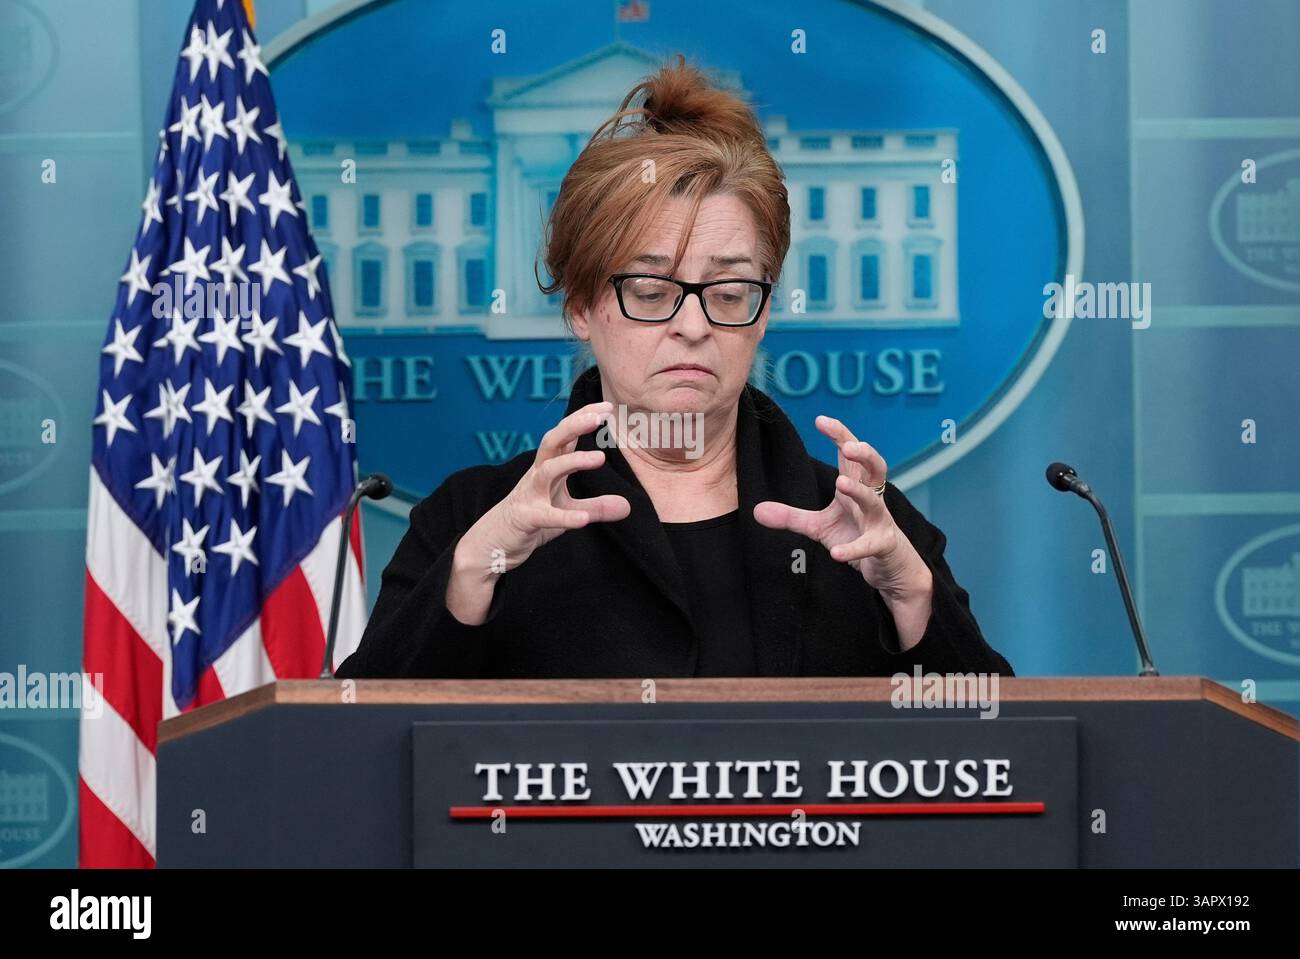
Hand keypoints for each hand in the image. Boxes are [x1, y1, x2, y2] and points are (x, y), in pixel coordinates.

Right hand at [463, 400, 630, 572]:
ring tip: (600, 458)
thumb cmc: (531, 519)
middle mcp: (538, 474)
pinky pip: (546, 515)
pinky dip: (565, 517)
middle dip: (575, 424)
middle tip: (600, 415)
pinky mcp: (526, 518)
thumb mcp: (567, 512)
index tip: (607, 406)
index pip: (566, 435)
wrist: (494, 542)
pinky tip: (583, 520)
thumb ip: (595, 507)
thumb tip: (626, 506)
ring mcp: (530, 494)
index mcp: (549, 466)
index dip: (583, 418)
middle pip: (553, 440)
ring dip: (573, 462)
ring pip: (548, 470)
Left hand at [753, 415, 930, 604]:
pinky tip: (837, 553)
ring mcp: (879, 521)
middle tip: (847, 446)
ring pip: (874, 502)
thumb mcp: (819, 526)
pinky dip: (854, 548)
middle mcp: (871, 498)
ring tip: (840, 483)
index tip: (820, 419)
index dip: (840, 435)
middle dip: (864, 454)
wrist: (888, 566)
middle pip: (875, 468)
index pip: (850, 454)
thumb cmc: (855, 534)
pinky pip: (870, 545)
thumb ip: (791, 517)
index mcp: (856, 486)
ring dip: (859, 492)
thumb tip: (756, 511)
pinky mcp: (883, 545)